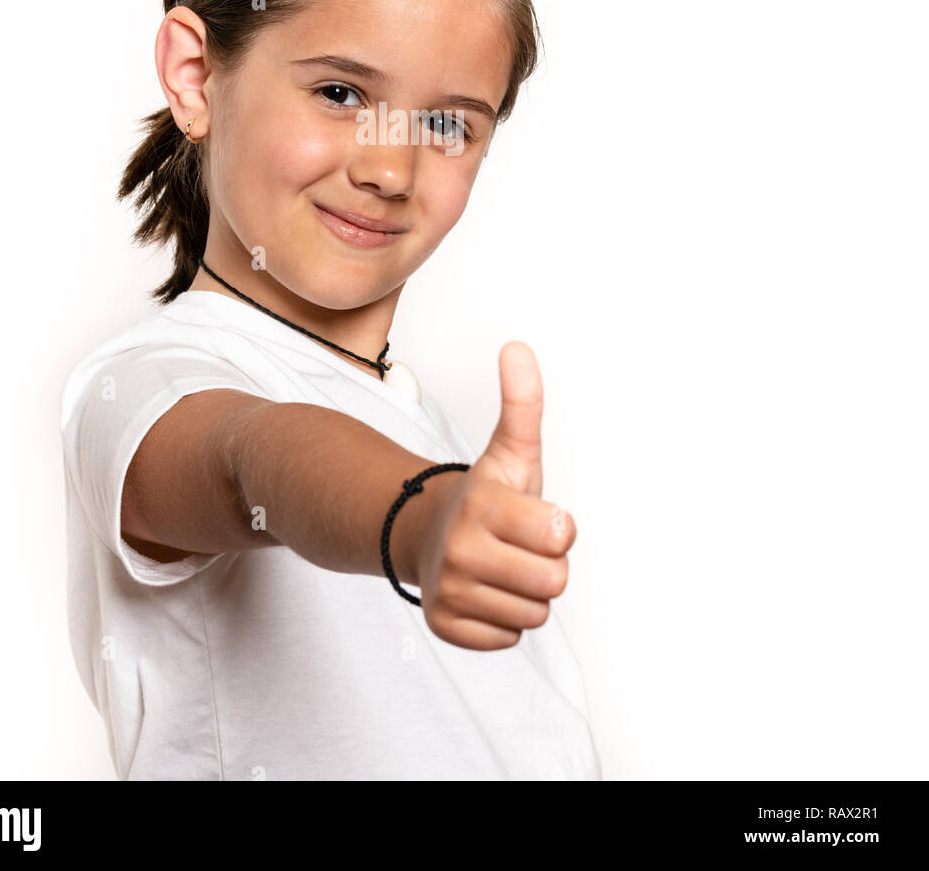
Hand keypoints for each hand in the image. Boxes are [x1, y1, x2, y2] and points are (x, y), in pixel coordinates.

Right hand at [416, 342, 575, 649]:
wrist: (424, 530)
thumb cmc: (486, 495)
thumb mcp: (511, 449)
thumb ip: (522, 402)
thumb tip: (518, 347)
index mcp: (483, 503)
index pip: (562, 536)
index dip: (558, 527)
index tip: (534, 515)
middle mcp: (460, 548)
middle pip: (553, 582)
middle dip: (546, 564)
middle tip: (518, 545)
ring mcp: (448, 589)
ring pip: (534, 615)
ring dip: (526, 594)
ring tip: (502, 567)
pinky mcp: (444, 625)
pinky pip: (508, 640)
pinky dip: (502, 620)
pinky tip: (485, 590)